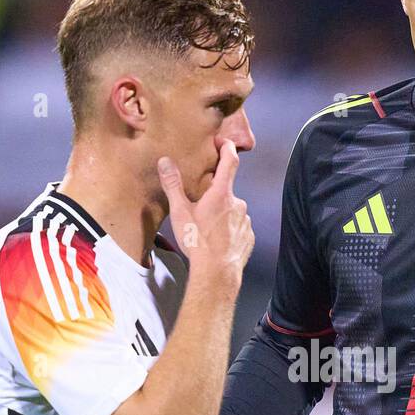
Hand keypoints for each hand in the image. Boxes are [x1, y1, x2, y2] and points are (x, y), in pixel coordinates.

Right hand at [158, 144, 253, 284]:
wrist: (217, 273)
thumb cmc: (197, 241)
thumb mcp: (180, 212)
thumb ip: (173, 185)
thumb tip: (164, 161)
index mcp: (222, 193)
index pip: (230, 160)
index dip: (227, 147)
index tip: (222, 142)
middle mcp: (238, 203)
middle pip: (227, 190)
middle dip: (215, 194)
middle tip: (199, 205)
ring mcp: (245, 220)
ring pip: (232, 210)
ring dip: (222, 213)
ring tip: (206, 228)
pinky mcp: (249, 236)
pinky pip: (238, 227)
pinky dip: (229, 229)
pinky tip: (217, 240)